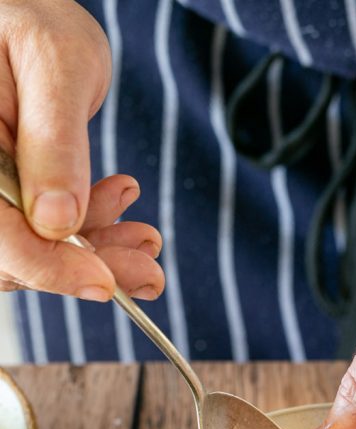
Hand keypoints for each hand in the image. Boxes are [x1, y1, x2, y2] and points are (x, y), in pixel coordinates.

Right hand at [0, 0, 162, 300]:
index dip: (45, 266)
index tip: (104, 282)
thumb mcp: (53, 63)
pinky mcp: (6, 196)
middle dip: (85, 267)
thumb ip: (54, 143)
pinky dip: (88, 233)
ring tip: (145, 238)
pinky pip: (40, 234)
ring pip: (31, 251)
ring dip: (95, 253)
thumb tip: (57, 222)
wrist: (26, 11)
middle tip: (149, 270)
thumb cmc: (31, 16)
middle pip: (13, 253)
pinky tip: (120, 205)